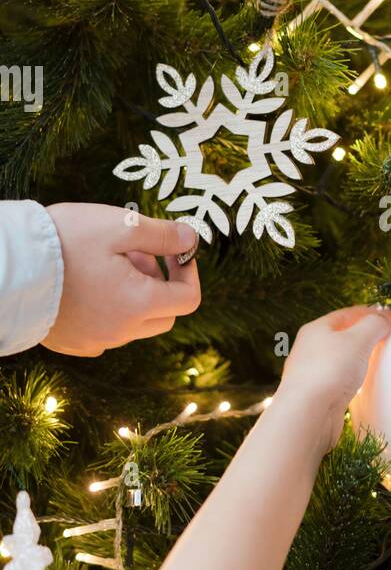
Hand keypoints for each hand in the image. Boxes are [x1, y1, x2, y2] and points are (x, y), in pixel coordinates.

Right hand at [43, 205, 200, 356]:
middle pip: (164, 315)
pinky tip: (89, 285)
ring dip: (135, 296)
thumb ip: (162, 235)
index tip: (174, 251)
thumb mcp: (121, 226)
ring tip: (109, 263)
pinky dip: (110, 310)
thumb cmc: (63, 241)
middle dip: (160, 283)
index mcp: (137, 304)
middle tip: (138, 254)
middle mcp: (121, 331)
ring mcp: (96, 341)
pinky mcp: (74, 343)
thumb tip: (192, 241)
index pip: (188, 299)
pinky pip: (107, 332)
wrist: (8, 267)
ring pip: (135, 324)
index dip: (188, 272)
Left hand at [278, 305, 390, 452]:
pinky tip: (363, 384)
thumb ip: (374, 324)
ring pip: (340, 359)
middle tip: (386, 338)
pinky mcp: (317, 394)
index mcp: (316, 329)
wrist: (307, 413)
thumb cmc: (329, 370)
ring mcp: (312, 372)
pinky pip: (339, 379)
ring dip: (359, 358)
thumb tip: (383, 320)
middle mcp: (310, 348)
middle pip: (342, 335)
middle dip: (365, 335)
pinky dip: (353, 378)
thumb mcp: (358, 339)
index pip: (347, 313)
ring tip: (377, 360)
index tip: (390, 318)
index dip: (370, 313)